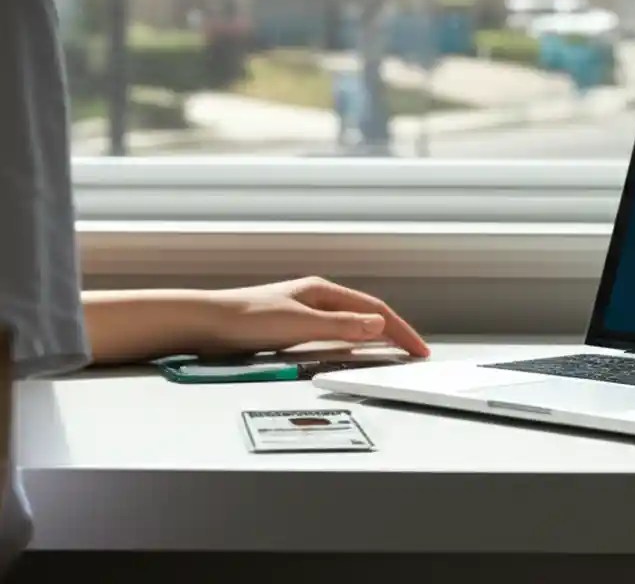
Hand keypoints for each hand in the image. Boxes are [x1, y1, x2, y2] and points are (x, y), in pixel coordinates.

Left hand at [208, 277, 429, 357]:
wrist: (205, 322)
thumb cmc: (246, 319)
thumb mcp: (299, 324)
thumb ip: (340, 327)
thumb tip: (379, 326)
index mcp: (323, 291)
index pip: (375, 310)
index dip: (400, 331)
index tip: (418, 350)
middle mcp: (316, 297)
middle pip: (366, 314)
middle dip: (394, 332)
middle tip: (414, 353)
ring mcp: (304, 311)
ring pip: (352, 323)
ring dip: (375, 337)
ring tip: (394, 353)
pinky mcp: (291, 326)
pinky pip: (334, 333)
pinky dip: (353, 343)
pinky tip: (353, 353)